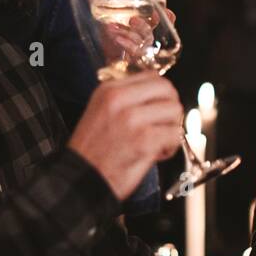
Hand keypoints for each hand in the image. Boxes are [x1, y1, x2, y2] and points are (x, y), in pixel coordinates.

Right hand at [68, 72, 184, 200]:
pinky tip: (157, 154)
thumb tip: (159, 96)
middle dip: (170, 109)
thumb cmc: (93, 151)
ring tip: (158, 142)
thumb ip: (127, 99)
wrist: (81, 178)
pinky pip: (175, 134)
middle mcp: (120, 99)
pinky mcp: (144, 139)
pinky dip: (171, 147)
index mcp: (109, 90)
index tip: (157, 109)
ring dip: (172, 129)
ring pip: (175, 111)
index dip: (161, 94)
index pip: (152, 76)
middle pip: (167, 90)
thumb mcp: (101, 111)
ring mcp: (132, 118)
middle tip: (163, 125)